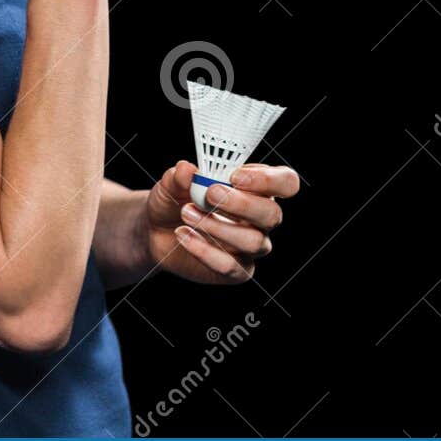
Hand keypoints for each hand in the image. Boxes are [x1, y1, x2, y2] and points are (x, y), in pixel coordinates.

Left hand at [142, 160, 299, 283]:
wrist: (155, 231)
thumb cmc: (174, 201)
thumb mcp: (171, 184)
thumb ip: (179, 176)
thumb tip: (186, 170)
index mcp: (255, 189)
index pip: (285, 182)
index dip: (267, 179)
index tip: (235, 176)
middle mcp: (260, 219)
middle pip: (272, 214)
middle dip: (242, 204)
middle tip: (210, 194)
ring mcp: (251, 246)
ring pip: (253, 241)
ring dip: (218, 227)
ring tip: (187, 214)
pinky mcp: (237, 270)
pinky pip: (232, 267)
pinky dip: (205, 251)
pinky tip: (184, 235)